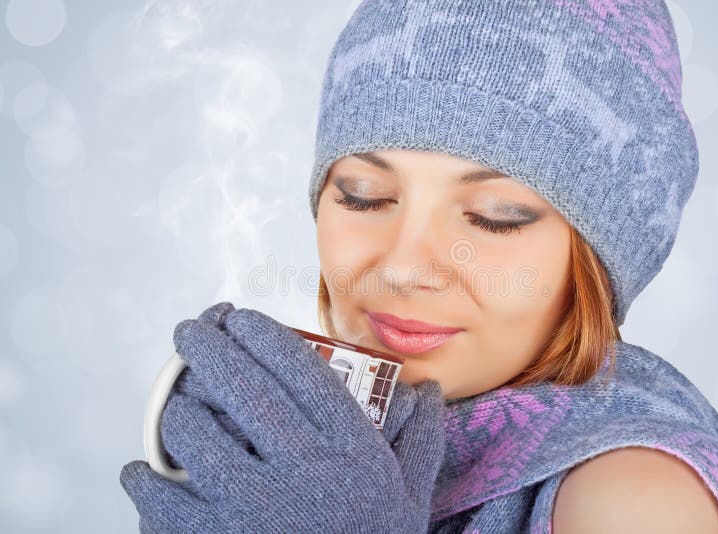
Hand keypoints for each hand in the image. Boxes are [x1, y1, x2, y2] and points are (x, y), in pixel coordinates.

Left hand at [120, 305, 445, 532]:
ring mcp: (257, 505)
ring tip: (177, 403)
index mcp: (352, 450)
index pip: (301, 371)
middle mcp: (305, 468)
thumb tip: (429, 391)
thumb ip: (422, 439)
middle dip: (208, 347)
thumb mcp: (411, 496)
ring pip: (199, 433)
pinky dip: (146, 480)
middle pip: (245, 387)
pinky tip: (143, 471)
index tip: (241, 317)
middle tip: (189, 332)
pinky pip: (166, 498)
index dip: (265, 335)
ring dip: (179, 409)